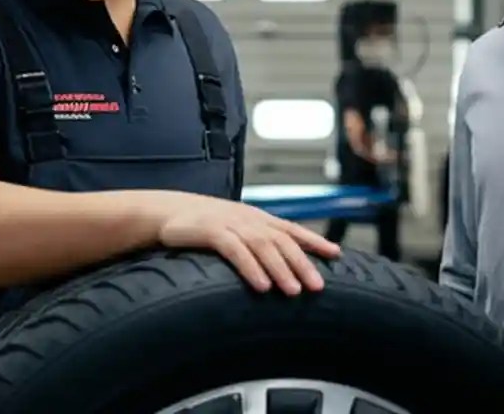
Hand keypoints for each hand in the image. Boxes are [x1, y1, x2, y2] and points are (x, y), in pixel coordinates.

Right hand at [154, 193, 341, 295]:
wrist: (167, 211)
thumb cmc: (203, 225)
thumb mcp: (234, 229)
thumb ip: (256, 241)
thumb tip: (281, 263)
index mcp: (256, 218)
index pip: (291, 229)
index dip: (314, 240)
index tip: (336, 254)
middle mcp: (248, 219)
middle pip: (282, 241)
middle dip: (302, 263)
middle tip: (318, 286)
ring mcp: (230, 223)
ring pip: (262, 246)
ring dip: (280, 270)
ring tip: (293, 291)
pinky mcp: (211, 232)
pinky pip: (235, 251)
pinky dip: (250, 268)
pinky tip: (262, 286)